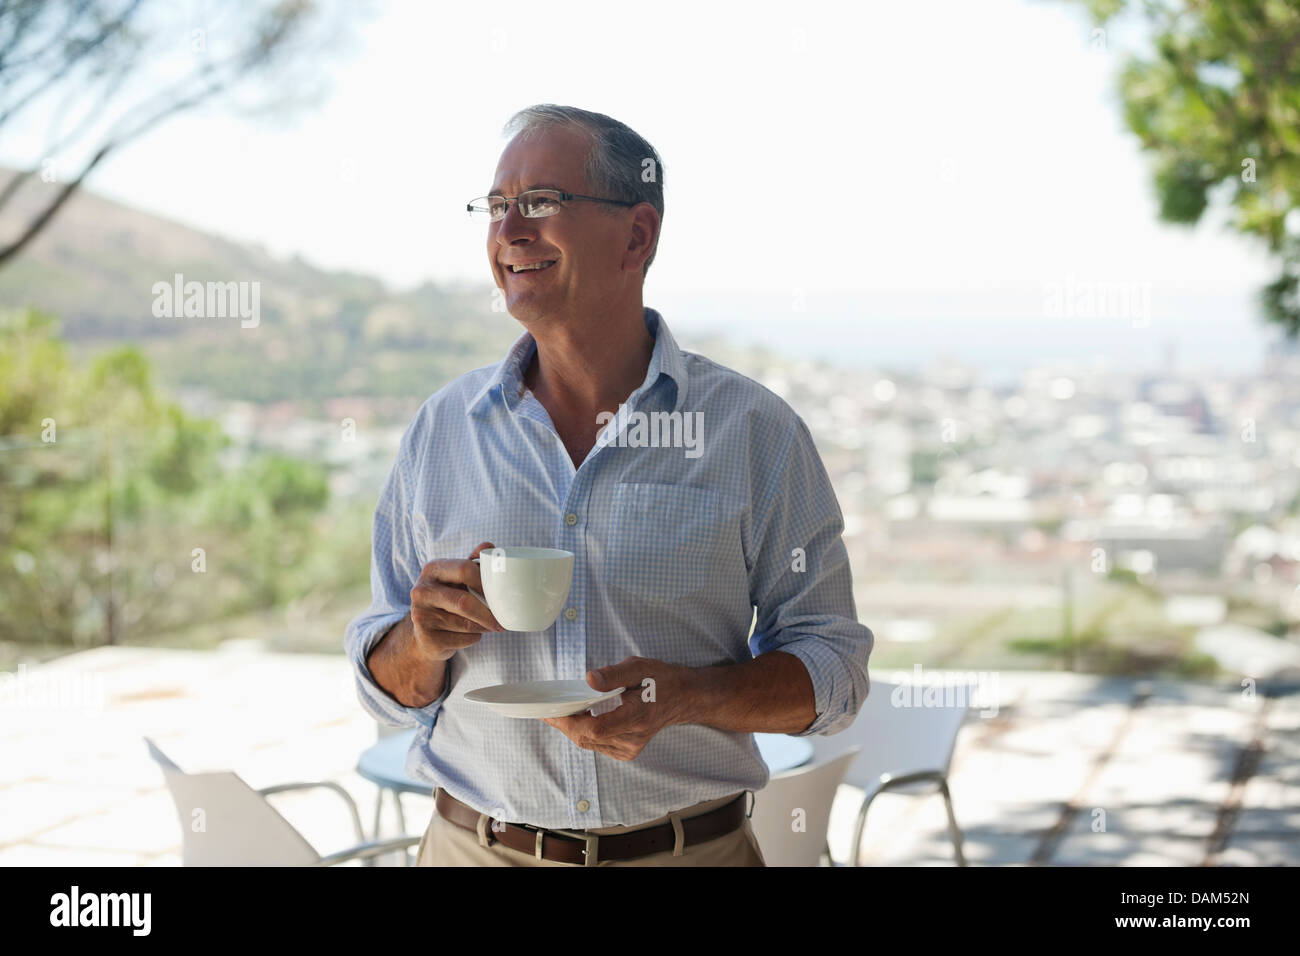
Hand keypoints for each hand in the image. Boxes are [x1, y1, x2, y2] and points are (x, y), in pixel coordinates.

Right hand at [408, 541, 503, 661]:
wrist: (424, 634)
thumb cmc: (448, 600)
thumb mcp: (457, 578)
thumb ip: (473, 562)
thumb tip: (490, 547)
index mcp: (432, 570)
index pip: (463, 569)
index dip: (485, 581)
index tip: (499, 592)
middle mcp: (422, 591)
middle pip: (464, 602)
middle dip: (488, 613)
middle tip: (502, 620)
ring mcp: (421, 616)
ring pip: (466, 624)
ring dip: (483, 626)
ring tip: (486, 625)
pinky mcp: (427, 639)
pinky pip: (463, 640)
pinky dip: (474, 638)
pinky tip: (469, 634)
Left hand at [542, 657, 696, 760]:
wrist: (683, 698)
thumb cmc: (661, 680)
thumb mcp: (639, 667)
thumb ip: (613, 674)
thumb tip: (589, 679)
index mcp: (637, 718)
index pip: (596, 729)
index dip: (570, 722)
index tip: (553, 711)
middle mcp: (633, 738)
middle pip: (588, 738)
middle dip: (565, 724)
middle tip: (548, 709)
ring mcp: (630, 748)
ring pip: (590, 743)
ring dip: (573, 728)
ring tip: (561, 711)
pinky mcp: (627, 751)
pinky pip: (597, 745)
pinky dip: (584, 733)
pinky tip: (581, 719)